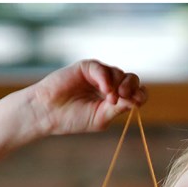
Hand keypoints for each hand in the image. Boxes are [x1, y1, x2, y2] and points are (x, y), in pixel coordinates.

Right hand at [30, 61, 146, 136]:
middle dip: (132, 87)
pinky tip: (105, 90)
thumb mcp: (100, 117)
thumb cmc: (72, 118)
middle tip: (126, 97)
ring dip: (119, 85)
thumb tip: (136, 101)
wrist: (48, 113)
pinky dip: (106, 79)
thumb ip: (118, 108)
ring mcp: (98, 75)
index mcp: (112, 99)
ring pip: (118, 73)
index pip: (134, 93)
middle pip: (131, 80)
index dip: (139, 95)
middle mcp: (108, 85)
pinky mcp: (87, 67)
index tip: (136, 102)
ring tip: (110, 98)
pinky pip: (102, 69)